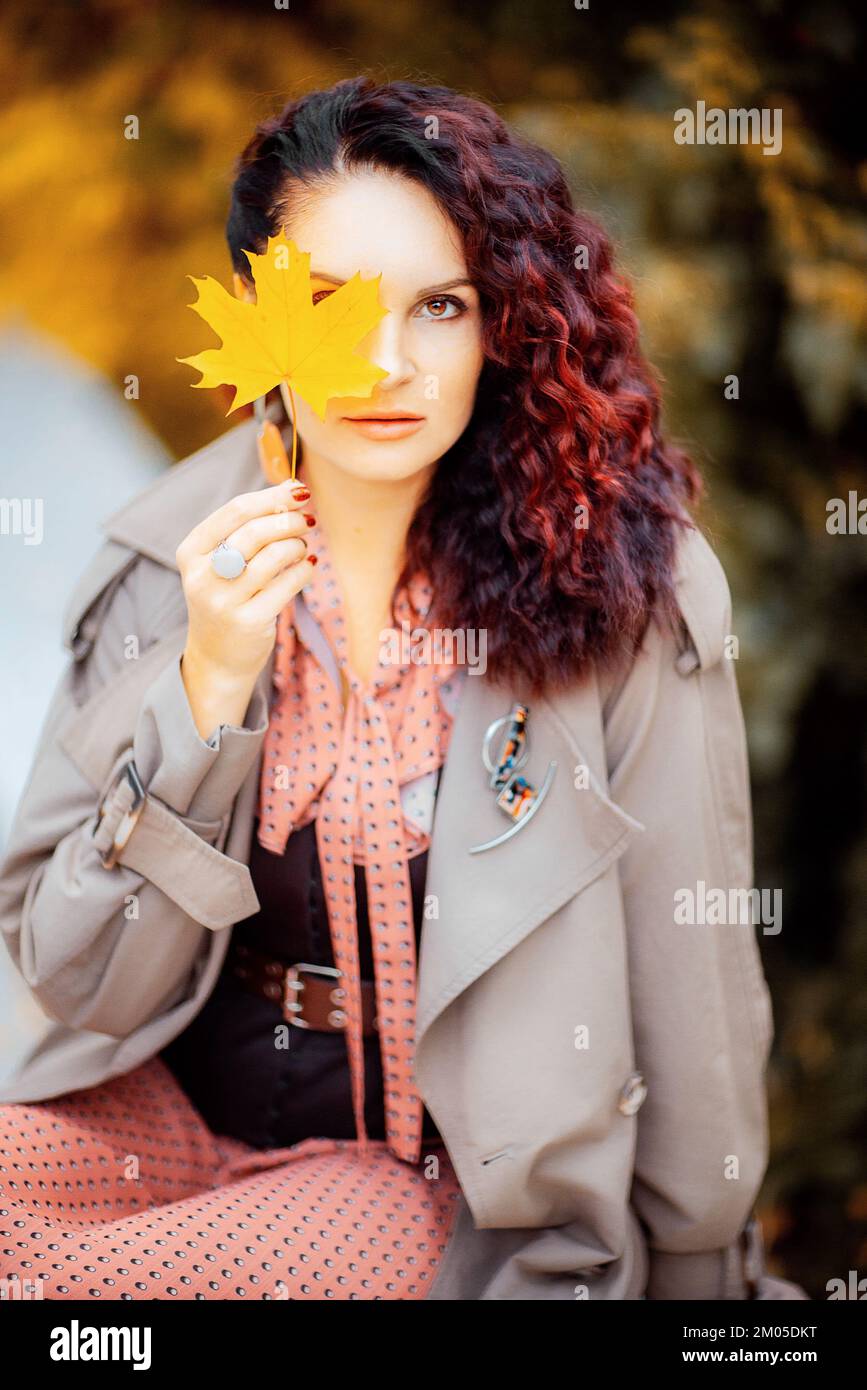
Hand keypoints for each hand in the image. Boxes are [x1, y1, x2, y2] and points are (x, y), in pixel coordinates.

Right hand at [175, 478, 314, 736]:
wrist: (216, 658)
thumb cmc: (226, 599)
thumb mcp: (221, 564)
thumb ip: (248, 530)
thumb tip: (292, 491)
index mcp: (190, 553)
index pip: (234, 511)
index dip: (271, 497)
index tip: (298, 491)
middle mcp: (202, 576)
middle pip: (254, 532)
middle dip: (288, 520)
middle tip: (308, 520)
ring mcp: (223, 602)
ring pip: (273, 557)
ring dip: (297, 546)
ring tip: (302, 548)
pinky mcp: (248, 622)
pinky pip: (287, 585)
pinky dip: (303, 571)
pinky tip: (308, 567)